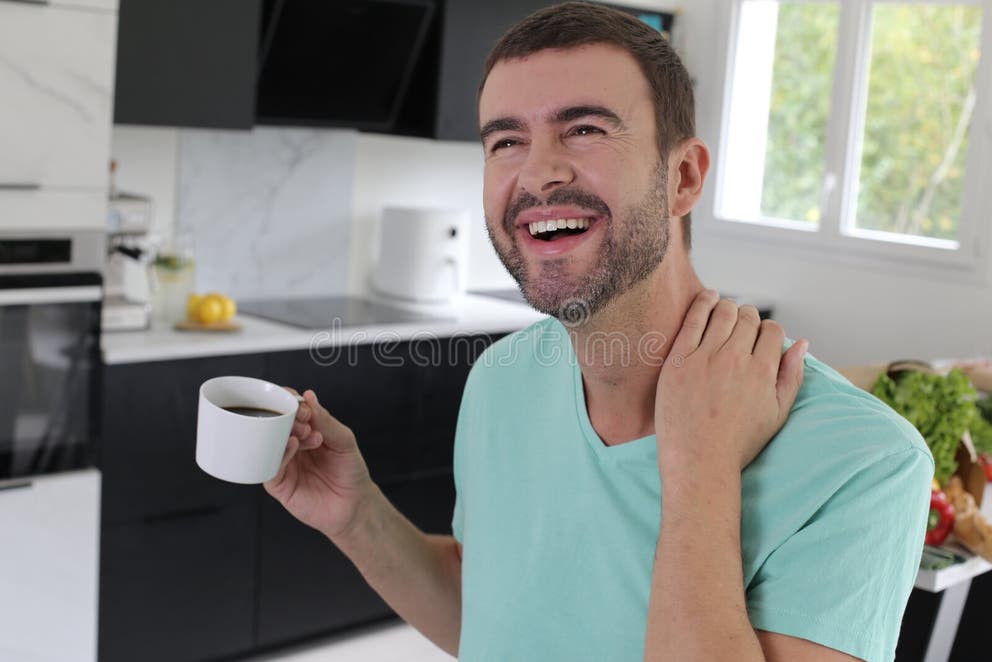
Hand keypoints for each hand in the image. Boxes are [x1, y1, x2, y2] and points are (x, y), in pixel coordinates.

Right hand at [263, 389, 373, 540]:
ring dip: (283, 433)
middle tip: (304, 420)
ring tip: (303, 433)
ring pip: (269, 444)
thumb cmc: (350, 471)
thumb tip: (309, 396)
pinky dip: (279, 454)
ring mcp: (283, 464)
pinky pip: (270, 467)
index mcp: (304, 432)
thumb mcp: (344, 441)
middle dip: (287, 417)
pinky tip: (293, 445)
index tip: (299, 401)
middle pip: (276, 425)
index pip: (289, 411)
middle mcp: (290, 446)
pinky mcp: (279, 484)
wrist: (354, 504)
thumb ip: (326, 421)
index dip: (291, 403)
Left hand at [655, 290, 807, 473]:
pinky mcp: (678, 359)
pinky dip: (703, 302)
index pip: (772, 330)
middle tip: (740, 329)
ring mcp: (705, 357)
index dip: (768, 332)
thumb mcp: (777, 413)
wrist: (698, 460)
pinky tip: (707, 298)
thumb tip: (802, 342)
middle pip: (748, 318)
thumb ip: (792, 375)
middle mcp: (735, 359)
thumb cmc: (739, 441)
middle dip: (748, 319)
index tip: (759, 339)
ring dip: (728, 308)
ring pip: (723, 312)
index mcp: (762, 371)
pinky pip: (693, 318)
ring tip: (725, 315)